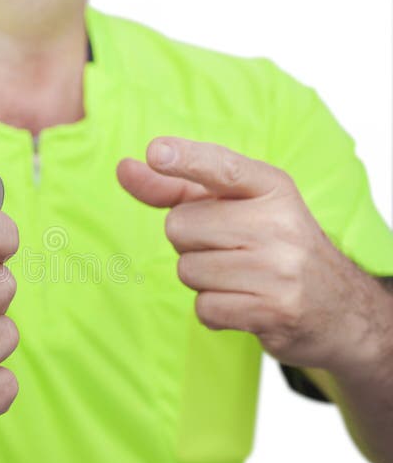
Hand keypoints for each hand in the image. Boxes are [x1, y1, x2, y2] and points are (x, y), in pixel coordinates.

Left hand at [116, 137, 372, 369]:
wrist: (340, 308)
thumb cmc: (271, 246)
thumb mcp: (236, 207)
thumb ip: (177, 188)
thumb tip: (124, 167)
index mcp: (272, 186)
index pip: (222, 167)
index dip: (185, 160)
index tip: (155, 151)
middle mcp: (280, 222)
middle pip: (179, 226)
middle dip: (190, 243)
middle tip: (230, 251)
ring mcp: (280, 267)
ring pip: (187, 270)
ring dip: (202, 279)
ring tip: (240, 277)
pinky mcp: (275, 309)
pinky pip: (204, 308)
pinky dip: (214, 310)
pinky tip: (244, 303)